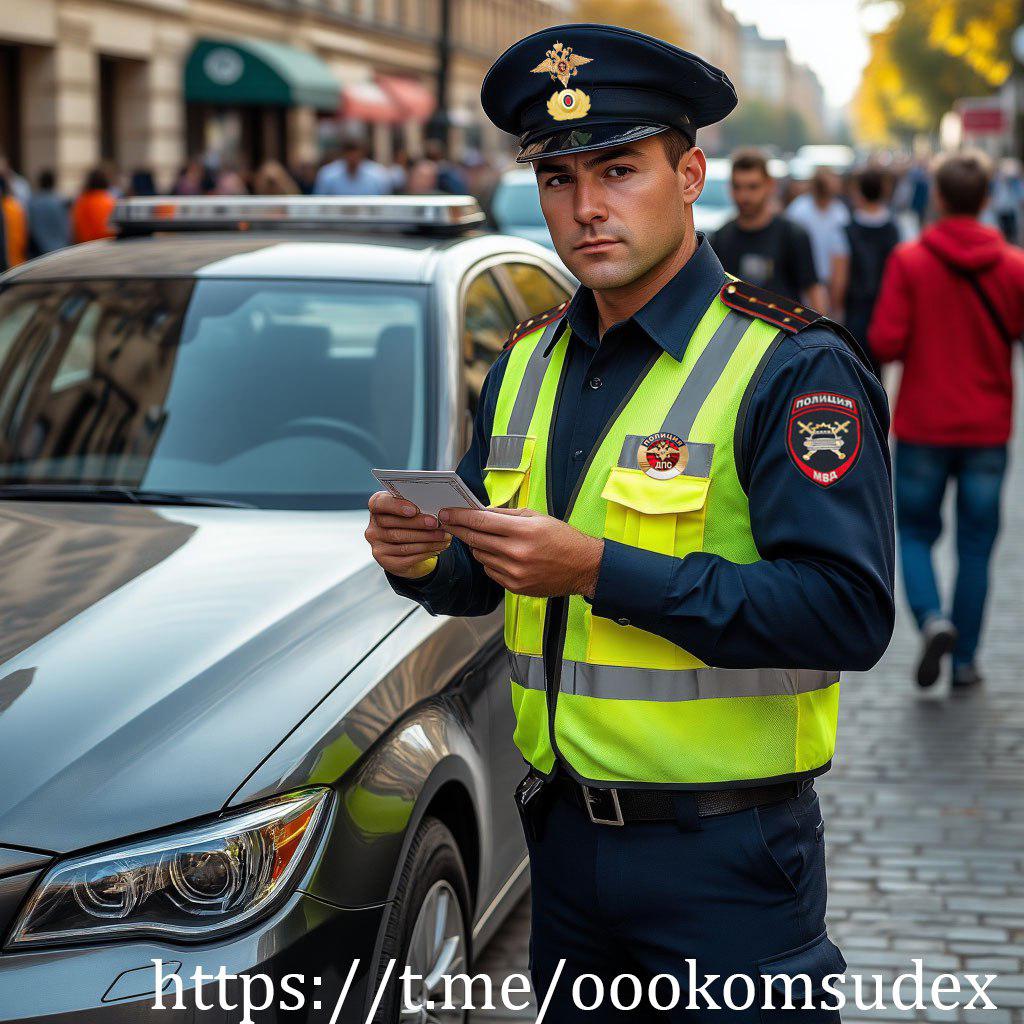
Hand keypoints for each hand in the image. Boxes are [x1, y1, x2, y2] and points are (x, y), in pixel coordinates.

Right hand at [366, 491, 451, 577]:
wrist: (405, 549)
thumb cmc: (409, 522)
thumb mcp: (410, 510)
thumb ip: (415, 506)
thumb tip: (436, 510)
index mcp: (376, 508)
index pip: (379, 504)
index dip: (396, 506)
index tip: (414, 510)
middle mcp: (372, 528)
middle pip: (394, 526)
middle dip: (419, 524)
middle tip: (437, 524)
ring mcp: (377, 546)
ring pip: (403, 543)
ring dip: (427, 540)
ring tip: (443, 537)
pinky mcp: (386, 562)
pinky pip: (408, 557)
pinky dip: (426, 552)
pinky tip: (438, 547)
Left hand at [439, 506, 603, 598]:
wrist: (583, 567)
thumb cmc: (562, 538)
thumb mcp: (537, 517)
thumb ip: (506, 515)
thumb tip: (480, 512)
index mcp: (523, 531)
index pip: (481, 521)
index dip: (459, 516)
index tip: (446, 513)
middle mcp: (517, 553)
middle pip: (475, 540)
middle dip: (458, 529)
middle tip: (448, 522)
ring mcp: (515, 573)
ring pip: (480, 556)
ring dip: (477, 545)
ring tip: (485, 538)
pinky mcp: (515, 587)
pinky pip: (490, 571)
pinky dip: (490, 561)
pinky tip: (500, 555)